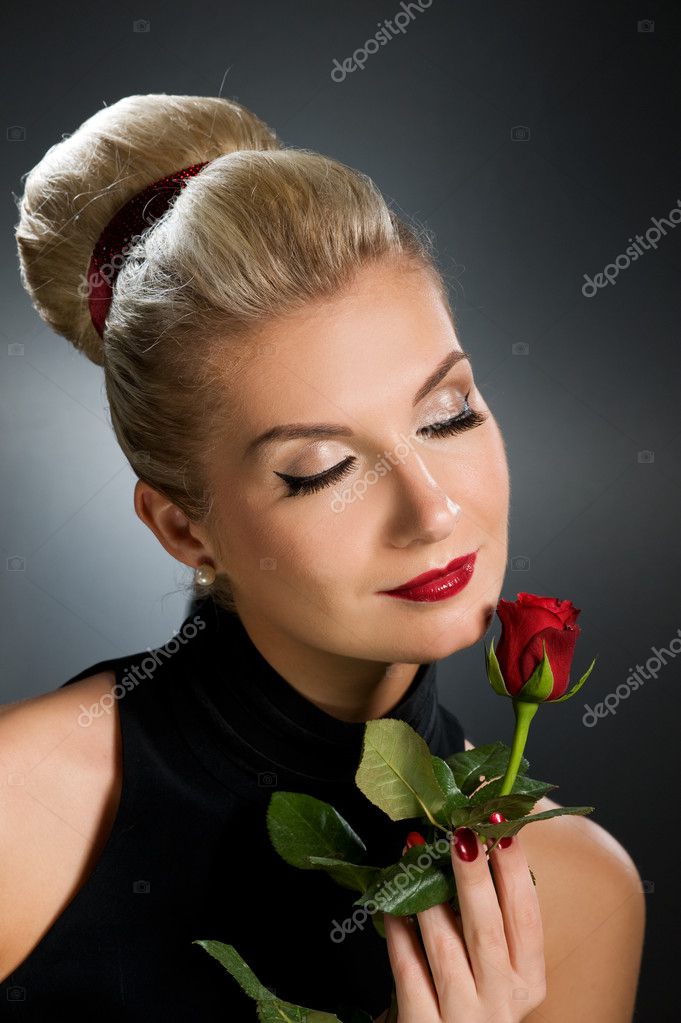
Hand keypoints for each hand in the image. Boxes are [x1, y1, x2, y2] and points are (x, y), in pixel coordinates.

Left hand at [382, 827, 546, 1020]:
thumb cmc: (472, 999)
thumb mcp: (498, 969)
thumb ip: (494, 921)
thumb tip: (478, 843)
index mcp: (528, 980)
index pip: (527, 918)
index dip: (515, 870)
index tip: (503, 826)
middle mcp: (501, 1002)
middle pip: (487, 930)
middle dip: (473, 876)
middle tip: (462, 830)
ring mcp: (462, 1018)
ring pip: (444, 947)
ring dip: (428, 896)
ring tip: (415, 854)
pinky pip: (407, 969)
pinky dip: (398, 931)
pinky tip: (391, 903)